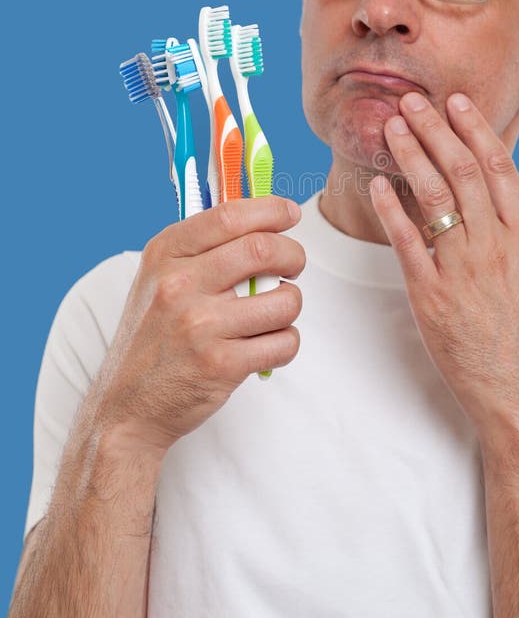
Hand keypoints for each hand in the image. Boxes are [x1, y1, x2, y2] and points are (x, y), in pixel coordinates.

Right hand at [92, 197, 304, 454]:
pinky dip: (286, 342)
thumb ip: (204, 246)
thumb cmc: (154, 336)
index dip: (270, 210)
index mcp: (165, 254)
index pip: (229, 216)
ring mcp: (200, 326)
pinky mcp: (220, 365)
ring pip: (284, 300)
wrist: (126, 407)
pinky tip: (266, 344)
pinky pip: (284, 343)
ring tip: (274, 312)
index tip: (289, 214)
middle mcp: (179, 285)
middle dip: (293, 255)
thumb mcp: (159, 277)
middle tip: (294, 266)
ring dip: (291, 304)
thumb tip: (262, 218)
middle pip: (263, 249)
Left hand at [370, 91, 518, 441]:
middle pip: (461, 172)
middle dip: (435, 130)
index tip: (456, 103)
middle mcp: (495, 245)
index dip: (475, 130)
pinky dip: (391, 211)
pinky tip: (377, 184)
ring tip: (392, 126)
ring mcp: (461, 269)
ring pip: (433, 199)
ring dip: (411, 157)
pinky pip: (407, 244)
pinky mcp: (430, 295)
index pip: (499, 168)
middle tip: (412, 101)